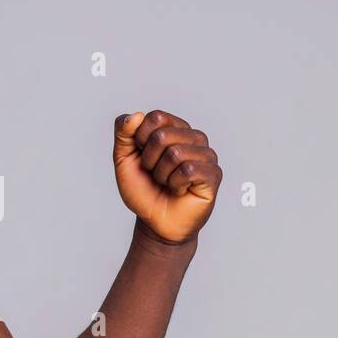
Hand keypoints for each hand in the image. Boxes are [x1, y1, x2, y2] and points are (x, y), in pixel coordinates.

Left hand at [113, 110, 221, 243]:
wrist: (154, 222)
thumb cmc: (143, 190)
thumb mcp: (123, 160)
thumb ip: (123, 134)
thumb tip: (136, 115)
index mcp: (174, 128)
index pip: (155, 117)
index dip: (140, 140)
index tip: (143, 158)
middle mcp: (193, 137)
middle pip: (162, 135)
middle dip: (149, 161)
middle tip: (156, 174)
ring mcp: (206, 154)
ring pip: (175, 153)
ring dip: (162, 175)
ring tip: (168, 183)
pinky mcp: (213, 174)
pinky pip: (188, 170)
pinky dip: (175, 184)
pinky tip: (180, 190)